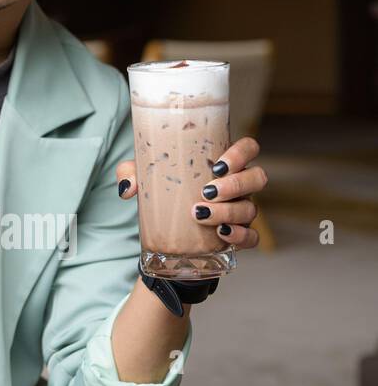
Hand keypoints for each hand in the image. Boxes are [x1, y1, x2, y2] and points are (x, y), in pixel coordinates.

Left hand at [117, 136, 267, 249]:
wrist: (164, 225)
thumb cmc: (162, 188)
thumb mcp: (144, 174)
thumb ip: (131, 172)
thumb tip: (128, 187)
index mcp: (222, 163)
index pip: (248, 148)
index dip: (241, 153)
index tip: (218, 165)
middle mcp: (238, 184)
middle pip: (257, 177)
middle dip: (234, 185)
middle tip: (206, 193)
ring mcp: (242, 208)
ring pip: (251, 207)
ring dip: (228, 211)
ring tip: (199, 214)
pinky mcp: (240, 233)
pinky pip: (252, 236)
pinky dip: (241, 236)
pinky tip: (222, 234)